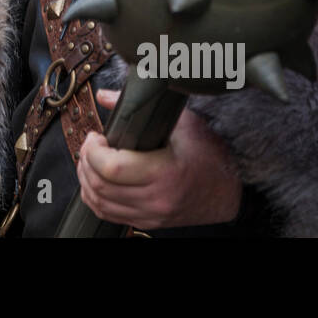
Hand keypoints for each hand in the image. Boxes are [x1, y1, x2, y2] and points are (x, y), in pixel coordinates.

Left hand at [75, 88, 242, 229]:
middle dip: (86, 160)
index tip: (96, 136)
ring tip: (90, 159)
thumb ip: (140, 108)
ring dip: (86, 179)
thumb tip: (106, 96)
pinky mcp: (148, 221)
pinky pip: (108, 215)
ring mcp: (151, 214)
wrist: (230, 189)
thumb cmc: (210, 153)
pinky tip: (95, 180)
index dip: (94, 150)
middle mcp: (156, 199)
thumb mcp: (182, 122)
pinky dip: (94, 198)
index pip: (113, 168)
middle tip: (91, 143)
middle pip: (101, 185)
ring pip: (100, 203)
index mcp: (165, 173)